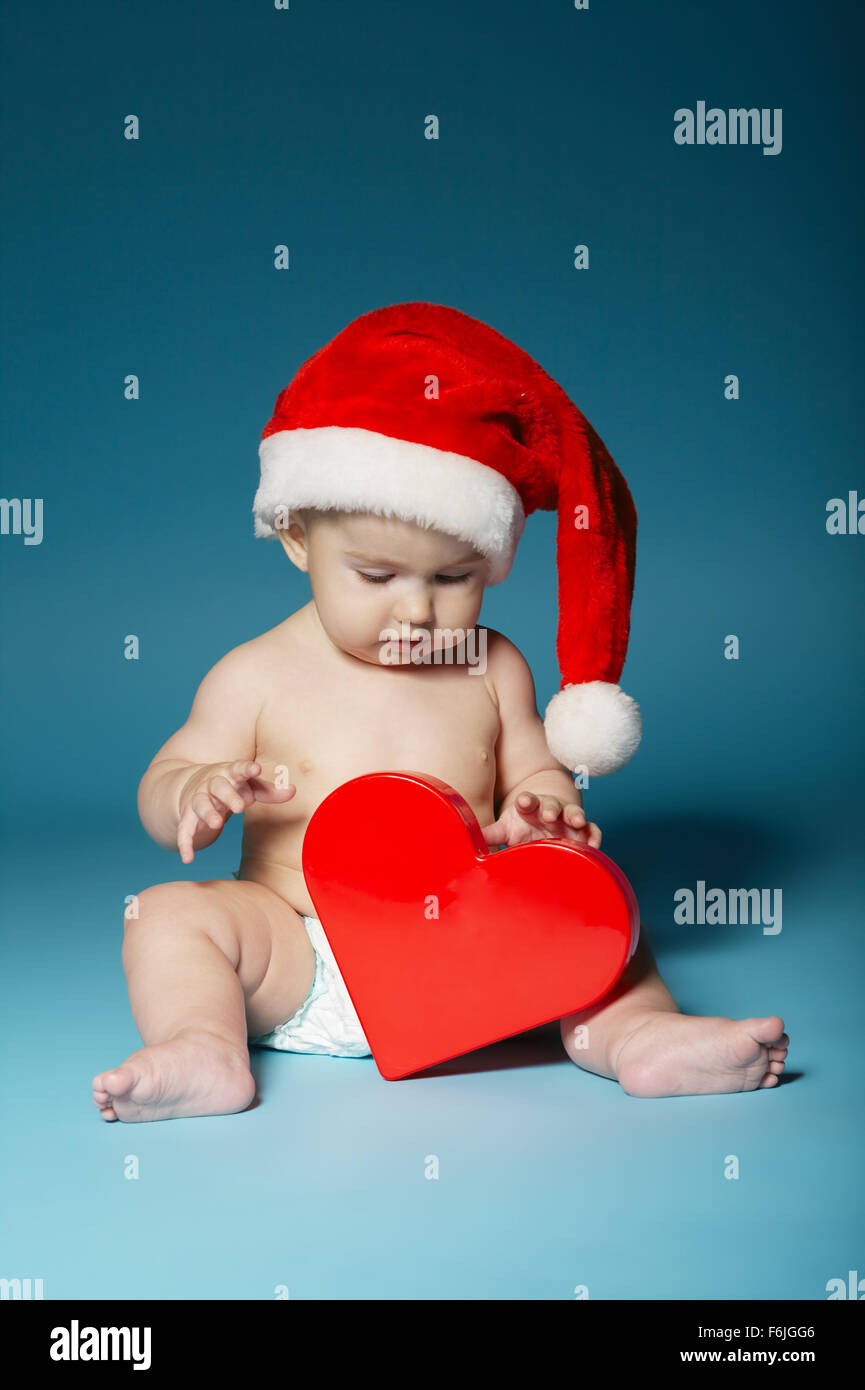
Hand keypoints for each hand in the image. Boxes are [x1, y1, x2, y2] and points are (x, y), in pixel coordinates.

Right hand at [176, 760, 295, 863]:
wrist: (194, 784)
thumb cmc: (231, 785)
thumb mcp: (250, 785)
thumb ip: (270, 791)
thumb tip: (292, 790)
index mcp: (230, 773)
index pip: (238, 768)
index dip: (247, 769)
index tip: (256, 769)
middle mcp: (212, 783)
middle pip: (218, 786)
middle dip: (228, 796)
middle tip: (240, 807)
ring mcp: (198, 798)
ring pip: (201, 804)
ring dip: (208, 813)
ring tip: (217, 825)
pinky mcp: (188, 816)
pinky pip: (184, 829)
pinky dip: (185, 843)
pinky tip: (188, 858)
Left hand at [482, 791, 601, 850]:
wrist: (546, 821)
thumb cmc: (523, 826)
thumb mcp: (506, 828)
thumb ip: (488, 833)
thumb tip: (463, 836)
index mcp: (530, 809)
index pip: (527, 801)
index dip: (526, 800)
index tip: (523, 802)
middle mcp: (550, 811)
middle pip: (551, 805)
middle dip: (550, 807)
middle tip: (549, 813)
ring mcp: (567, 819)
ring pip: (574, 813)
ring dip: (575, 815)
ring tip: (575, 820)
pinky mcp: (583, 830)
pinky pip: (592, 830)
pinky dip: (594, 835)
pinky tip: (593, 844)